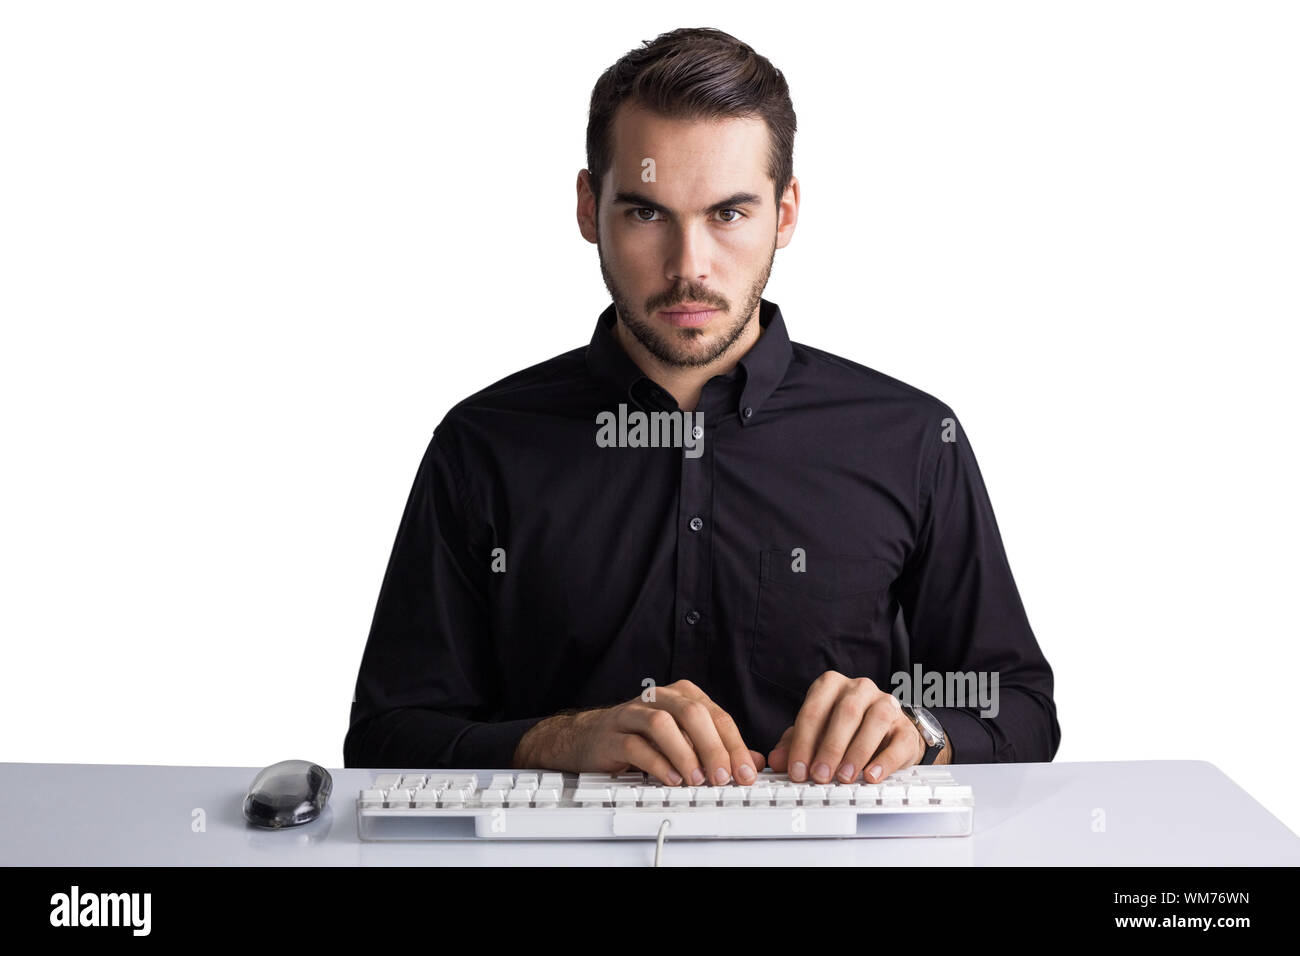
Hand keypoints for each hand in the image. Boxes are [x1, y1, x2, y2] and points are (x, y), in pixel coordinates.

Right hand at [514, 679, 764, 784]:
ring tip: (696, 780)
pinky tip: (669, 779)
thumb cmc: (642, 738)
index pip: (717, 715)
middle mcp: (660, 698)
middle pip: (693, 714)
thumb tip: (755, 763)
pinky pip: (636, 745)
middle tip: (724, 777)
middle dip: (713, 748)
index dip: (735, 745)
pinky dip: (656, 763)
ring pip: (663, 723)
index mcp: (682, 695)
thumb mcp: (685, 741)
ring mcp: (634, 713)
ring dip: (685, 754)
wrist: (591, 738)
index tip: (746, 772)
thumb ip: (720, 749)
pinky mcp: (613, 734)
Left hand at [767, 671, 934, 783]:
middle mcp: (860, 689)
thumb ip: (794, 745)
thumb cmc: (846, 730)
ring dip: (857, 752)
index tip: (797, 769)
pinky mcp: (905, 727)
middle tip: (819, 775)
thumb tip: (777, 760)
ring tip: (844, 777)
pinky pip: (898, 742)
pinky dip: (884, 761)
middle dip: (829, 747)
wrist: (887, 733)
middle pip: (845, 713)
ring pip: (874, 722)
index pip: (814, 710)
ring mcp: (886, 704)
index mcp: (832, 686)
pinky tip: (871, 776)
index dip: (803, 742)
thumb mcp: (816, 735)